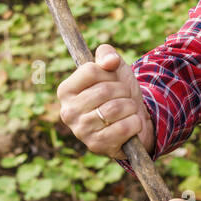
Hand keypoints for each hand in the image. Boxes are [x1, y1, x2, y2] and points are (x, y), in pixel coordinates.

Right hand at [56, 43, 154, 161]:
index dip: (109, 72)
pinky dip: (135, 123)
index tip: (112, 79)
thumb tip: (110, 61)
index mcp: (66, 91)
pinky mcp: (96, 146)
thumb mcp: (114, 68)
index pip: (90, 70)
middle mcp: (67, 112)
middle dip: (123, 91)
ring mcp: (80, 131)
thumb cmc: (119, 92)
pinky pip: (123, 127)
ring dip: (130, 107)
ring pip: (115, 109)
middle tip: (124, 97)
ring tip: (128, 110)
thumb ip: (107, 54)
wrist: (134, 120)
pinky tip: (130, 125)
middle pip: (104, 90)